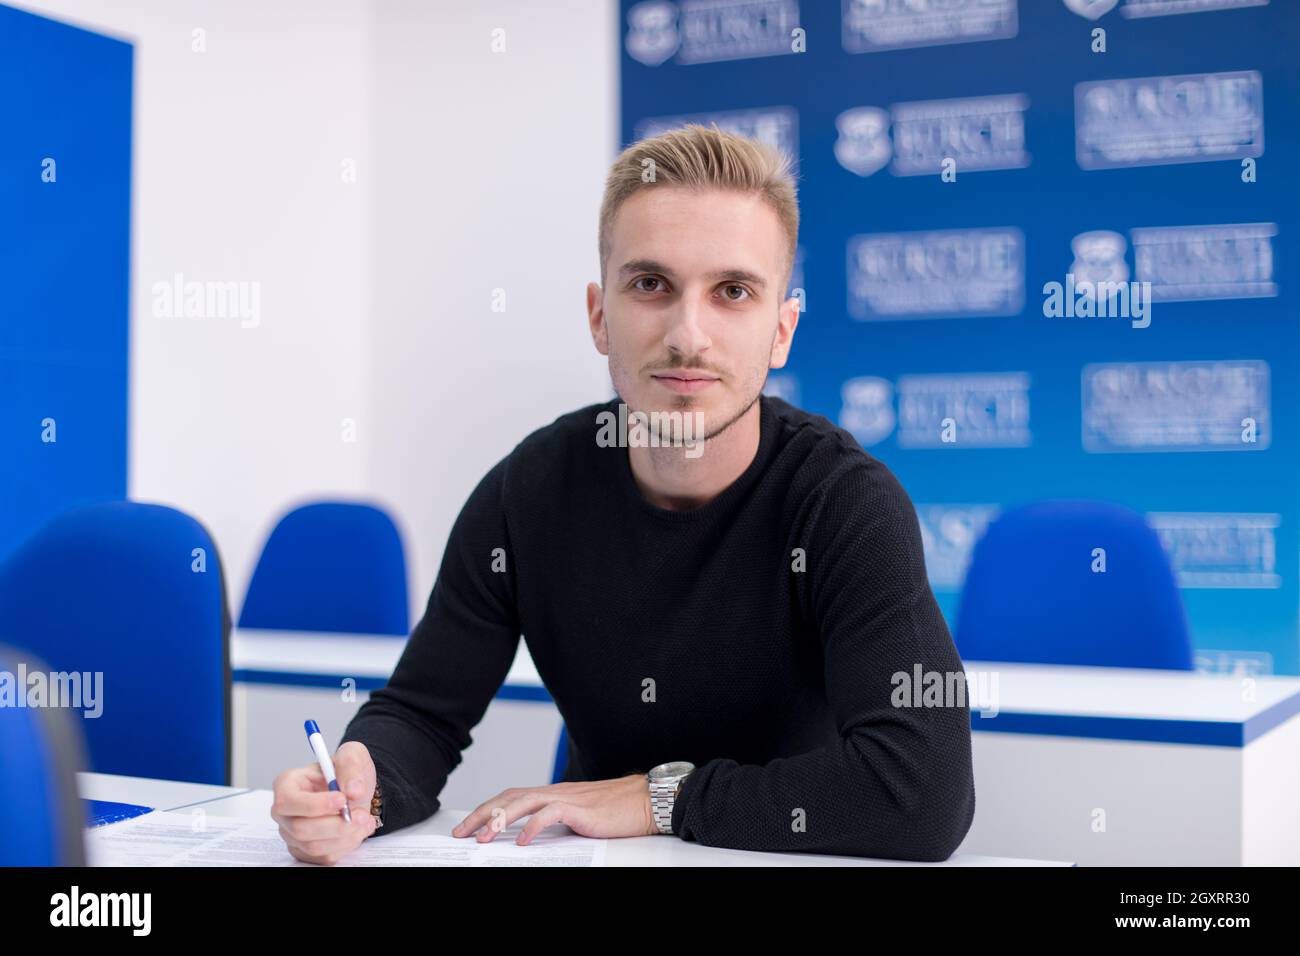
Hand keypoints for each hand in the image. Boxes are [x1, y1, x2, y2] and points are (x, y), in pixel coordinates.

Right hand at [270, 740, 377, 864]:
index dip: (314, 804)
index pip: (288, 801)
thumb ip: (351, 766)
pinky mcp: (305, 851)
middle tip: (362, 815)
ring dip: (345, 836)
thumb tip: (353, 790)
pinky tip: (357, 829)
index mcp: (287, 784)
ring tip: (364, 819)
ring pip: (314, 846)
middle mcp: (284, 812)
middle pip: (300, 829)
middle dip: (335, 824)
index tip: (342, 800)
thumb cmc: (345, 771)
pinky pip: (324, 857)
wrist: (355, 790)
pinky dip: (346, 845)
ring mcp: (292, 834)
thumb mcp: (352, 755)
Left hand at [451, 773, 655, 844]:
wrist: (644, 800)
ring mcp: (566, 798)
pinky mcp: (579, 809)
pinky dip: (533, 826)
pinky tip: (522, 840)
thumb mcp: (578, 816)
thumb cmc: (617, 810)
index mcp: (552, 794)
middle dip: (482, 814)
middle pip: (508, 797)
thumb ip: (556, 821)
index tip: (469, 826)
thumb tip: (532, 836)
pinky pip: (550, 814)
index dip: (488, 809)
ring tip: (483, 838)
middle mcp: (554, 792)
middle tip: (461, 833)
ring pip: (523, 803)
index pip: (511, 796)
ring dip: (499, 820)